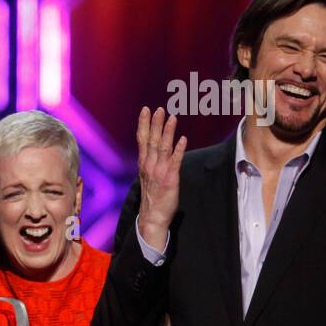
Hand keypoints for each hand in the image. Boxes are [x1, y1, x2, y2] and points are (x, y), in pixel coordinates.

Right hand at [135, 106, 186, 250]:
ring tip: (172, 117)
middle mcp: (149, 165)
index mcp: (144, 164)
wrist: (152, 217)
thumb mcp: (149, 177)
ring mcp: (159, 172)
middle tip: (159, 108)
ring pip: (163, 147)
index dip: (144, 124)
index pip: (142, 140)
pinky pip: (174, 161)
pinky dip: (178, 150)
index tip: (146, 110)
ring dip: (167, 132)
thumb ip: (152, 162)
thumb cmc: (152, 198)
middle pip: (152, 140)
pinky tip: (183, 139)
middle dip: (155, 123)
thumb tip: (157, 151)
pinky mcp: (170, 179)